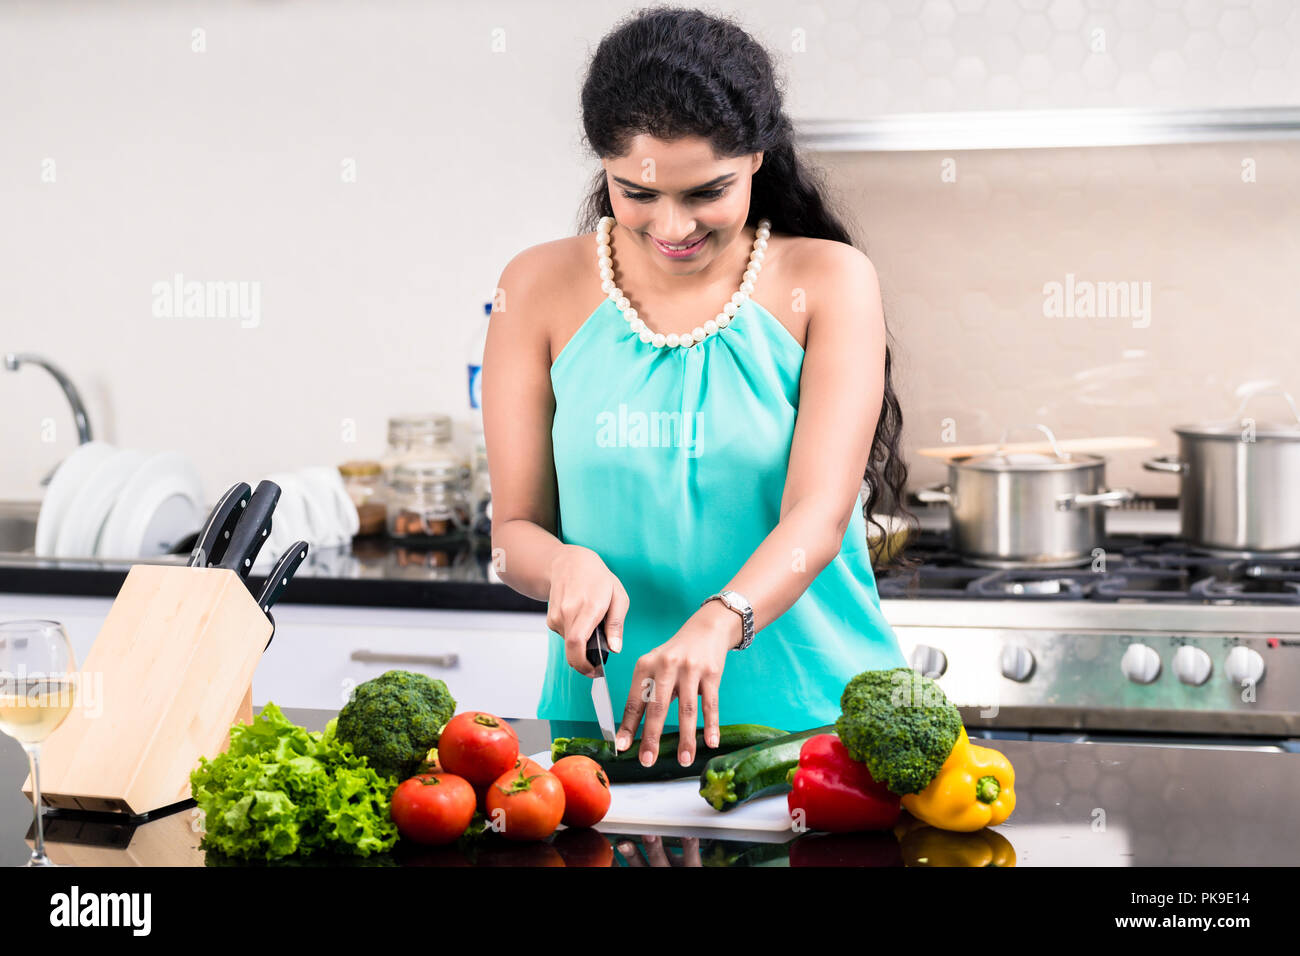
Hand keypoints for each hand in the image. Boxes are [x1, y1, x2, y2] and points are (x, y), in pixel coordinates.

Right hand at [546, 545, 628, 675]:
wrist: (569, 563)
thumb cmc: (597, 578)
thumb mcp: (618, 596)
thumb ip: (616, 624)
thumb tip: (615, 648)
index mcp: (588, 607)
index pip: (577, 642)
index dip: (583, 663)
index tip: (595, 671)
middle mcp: (568, 612)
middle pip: (570, 651)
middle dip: (583, 664)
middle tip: (595, 668)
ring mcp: (557, 616)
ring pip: (568, 645)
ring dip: (581, 645)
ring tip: (592, 628)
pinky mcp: (550, 619)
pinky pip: (564, 636)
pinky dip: (574, 636)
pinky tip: (581, 622)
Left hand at [616, 600, 740, 766]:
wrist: (706, 629)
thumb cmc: (675, 655)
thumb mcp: (655, 666)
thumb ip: (646, 693)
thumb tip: (632, 731)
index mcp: (645, 665)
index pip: (634, 701)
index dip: (627, 725)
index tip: (622, 747)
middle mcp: (665, 665)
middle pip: (657, 706)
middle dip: (651, 736)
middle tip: (647, 760)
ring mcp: (690, 669)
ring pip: (686, 709)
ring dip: (686, 738)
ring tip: (684, 760)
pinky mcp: (711, 673)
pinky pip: (710, 704)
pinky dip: (711, 725)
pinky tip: (711, 742)